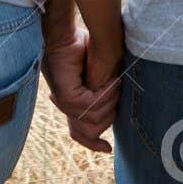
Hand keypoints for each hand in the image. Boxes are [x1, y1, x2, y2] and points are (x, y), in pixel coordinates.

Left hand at [42, 25, 120, 153]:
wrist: (65, 34)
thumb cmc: (82, 47)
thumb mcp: (99, 74)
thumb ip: (105, 91)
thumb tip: (116, 109)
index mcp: (72, 104)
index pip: (80, 134)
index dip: (93, 144)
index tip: (107, 149)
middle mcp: (66, 107)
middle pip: (93, 129)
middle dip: (111, 109)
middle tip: (115, 84)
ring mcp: (65, 103)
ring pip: (98, 118)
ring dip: (111, 99)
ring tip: (113, 78)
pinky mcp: (68, 97)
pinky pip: (94, 106)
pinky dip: (106, 93)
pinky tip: (110, 79)